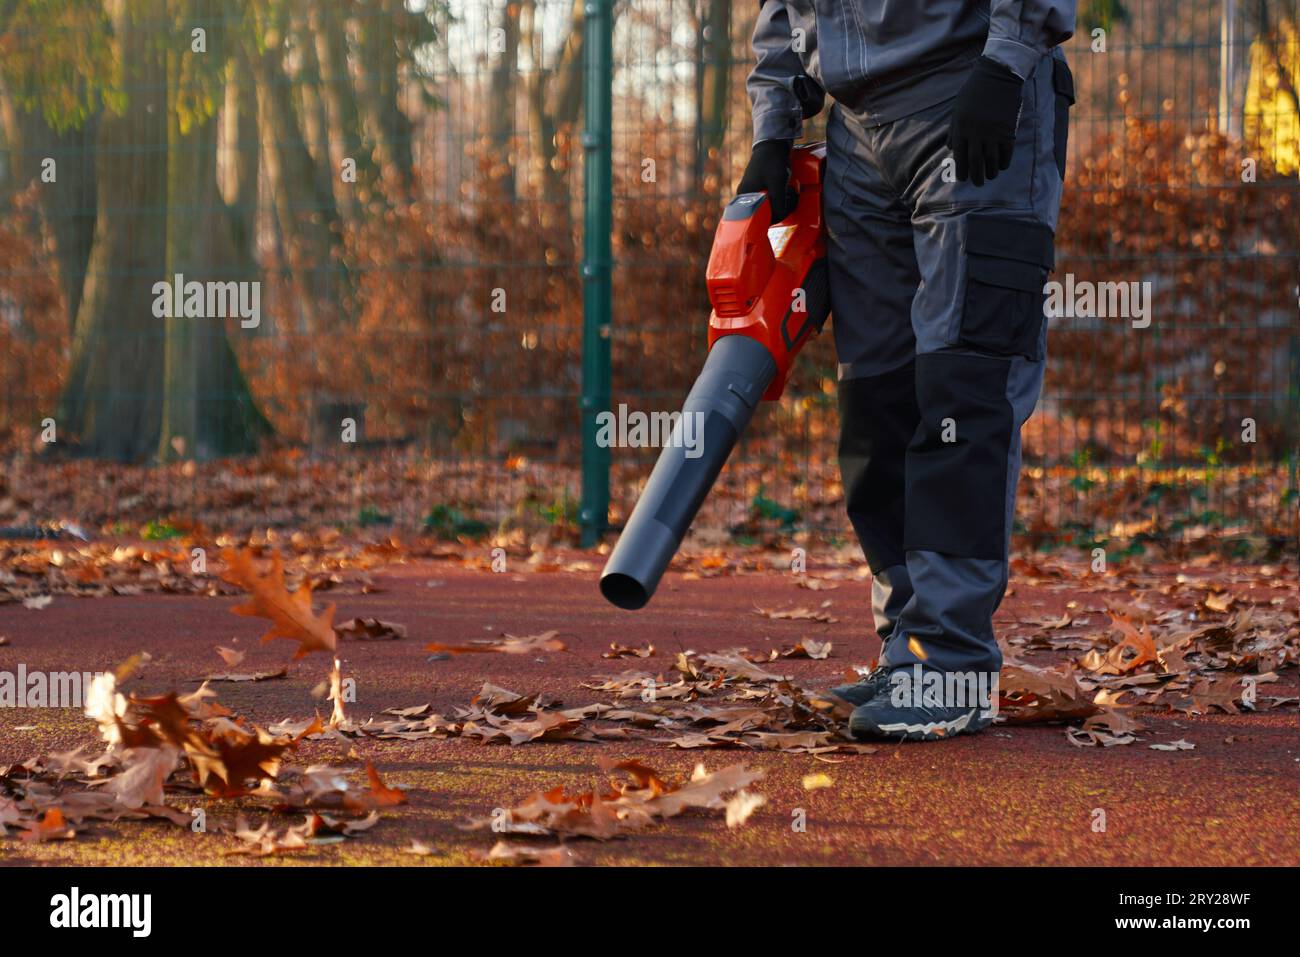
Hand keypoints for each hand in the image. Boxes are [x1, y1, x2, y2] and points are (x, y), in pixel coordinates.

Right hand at [736, 138, 794, 222]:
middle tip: (790, 197)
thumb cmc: (772, 162)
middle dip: (779, 208)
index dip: (773, 217)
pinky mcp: (760, 185)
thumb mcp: (777, 184)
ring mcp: (753, 190)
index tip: (785, 210)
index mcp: (744, 197)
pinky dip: (780, 196)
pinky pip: (770, 197)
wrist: (773, 143)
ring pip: (768, 205)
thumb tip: (779, 218)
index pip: (757, 218)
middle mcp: (746, 196)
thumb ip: (778, 203)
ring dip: (781, 202)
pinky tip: (787, 189)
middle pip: (764, 212)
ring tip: (790, 191)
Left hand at [947, 56, 1024, 186]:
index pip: (959, 156)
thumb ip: (954, 130)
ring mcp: (993, 131)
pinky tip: (1001, 166)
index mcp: (961, 127)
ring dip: (991, 171)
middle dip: (976, 176)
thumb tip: (952, 149)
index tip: (963, 178)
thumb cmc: (974, 92)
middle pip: (975, 161)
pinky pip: (1006, 152)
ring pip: (991, 159)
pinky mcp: (1008, 128)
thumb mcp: (958, 109)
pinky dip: (1004, 162)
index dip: (961, 171)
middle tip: (978, 183)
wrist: (998, 75)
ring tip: (990, 176)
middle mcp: (976, 131)